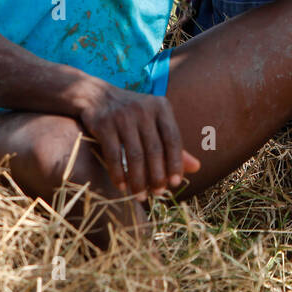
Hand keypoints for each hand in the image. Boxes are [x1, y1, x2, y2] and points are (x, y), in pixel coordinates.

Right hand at [76, 80, 200, 199]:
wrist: (95, 95)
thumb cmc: (131, 113)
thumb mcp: (154, 122)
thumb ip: (172, 144)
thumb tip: (197, 168)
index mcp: (161, 107)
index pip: (173, 139)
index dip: (176, 163)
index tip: (175, 183)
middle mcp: (144, 110)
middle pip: (154, 149)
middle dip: (157, 175)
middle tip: (158, 194)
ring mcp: (123, 116)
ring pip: (134, 155)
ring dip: (138, 180)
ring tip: (140, 195)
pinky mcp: (104, 124)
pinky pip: (114, 155)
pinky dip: (118, 174)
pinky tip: (121, 187)